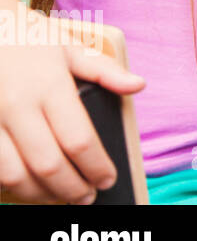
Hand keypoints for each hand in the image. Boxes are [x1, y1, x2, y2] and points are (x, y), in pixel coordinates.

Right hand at [0, 8, 146, 203]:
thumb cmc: (31, 42)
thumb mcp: (71, 48)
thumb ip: (106, 71)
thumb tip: (139, 85)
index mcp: (49, 85)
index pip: (79, 139)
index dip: (96, 166)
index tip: (108, 179)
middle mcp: (18, 105)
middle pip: (49, 164)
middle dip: (72, 188)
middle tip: (88, 197)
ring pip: (16, 174)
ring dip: (41, 195)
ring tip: (61, 198)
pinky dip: (13, 185)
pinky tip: (30, 187)